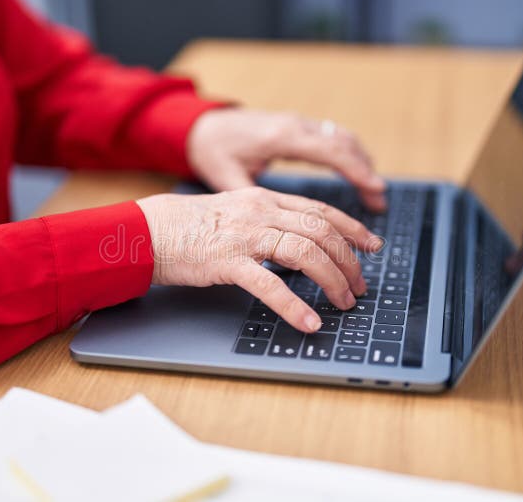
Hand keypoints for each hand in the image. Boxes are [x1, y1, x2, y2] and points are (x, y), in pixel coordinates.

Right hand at [136, 188, 383, 332]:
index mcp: (266, 199)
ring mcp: (245, 235)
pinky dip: (294, 306)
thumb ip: (269, 222)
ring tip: (344, 302)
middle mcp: (261, 212)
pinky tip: (309, 322)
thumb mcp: (237, 212)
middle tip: (360, 285)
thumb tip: (301, 245)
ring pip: (305, 254)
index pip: (321, 210)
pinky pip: (269, 285)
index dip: (352, 228)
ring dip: (332, 280)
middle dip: (349, 260)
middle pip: (321, 232)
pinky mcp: (228, 261)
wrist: (149, 229)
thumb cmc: (191, 226)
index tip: (373, 245)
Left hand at [187, 108, 386, 210]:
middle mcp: (294, 126)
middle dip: (366, 172)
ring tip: (374, 193)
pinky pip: (332, 137)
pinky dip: (350, 155)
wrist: (200, 124)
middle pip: (343, 144)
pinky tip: (356, 173)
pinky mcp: (296, 128)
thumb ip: (252, 200)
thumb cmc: (212, 150)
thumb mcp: (226, 178)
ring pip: (341, 138)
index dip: (356, 170)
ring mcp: (297, 124)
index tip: (375, 189)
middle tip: (380, 201)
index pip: (330, 151)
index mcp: (281, 137)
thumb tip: (274, 229)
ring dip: (361, 162)